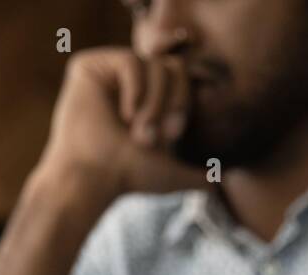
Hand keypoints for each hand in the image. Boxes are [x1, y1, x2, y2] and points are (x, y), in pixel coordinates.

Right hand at [37, 48, 206, 201]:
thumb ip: (199, 176)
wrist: (94, 180)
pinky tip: (125, 113)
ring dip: (153, 101)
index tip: (171, 134)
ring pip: (152, 63)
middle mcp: (127, 83)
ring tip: (136, 130)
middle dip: (169, 102)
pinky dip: (135, 88)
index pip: (181, 75)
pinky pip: (129, 61)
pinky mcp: (88, 68)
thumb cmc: (126, 178)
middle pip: (171, 65)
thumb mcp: (172, 175)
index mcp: (147, 98)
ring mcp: (106, 74)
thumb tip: (219, 179)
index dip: (183, 102)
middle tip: (151, 135)